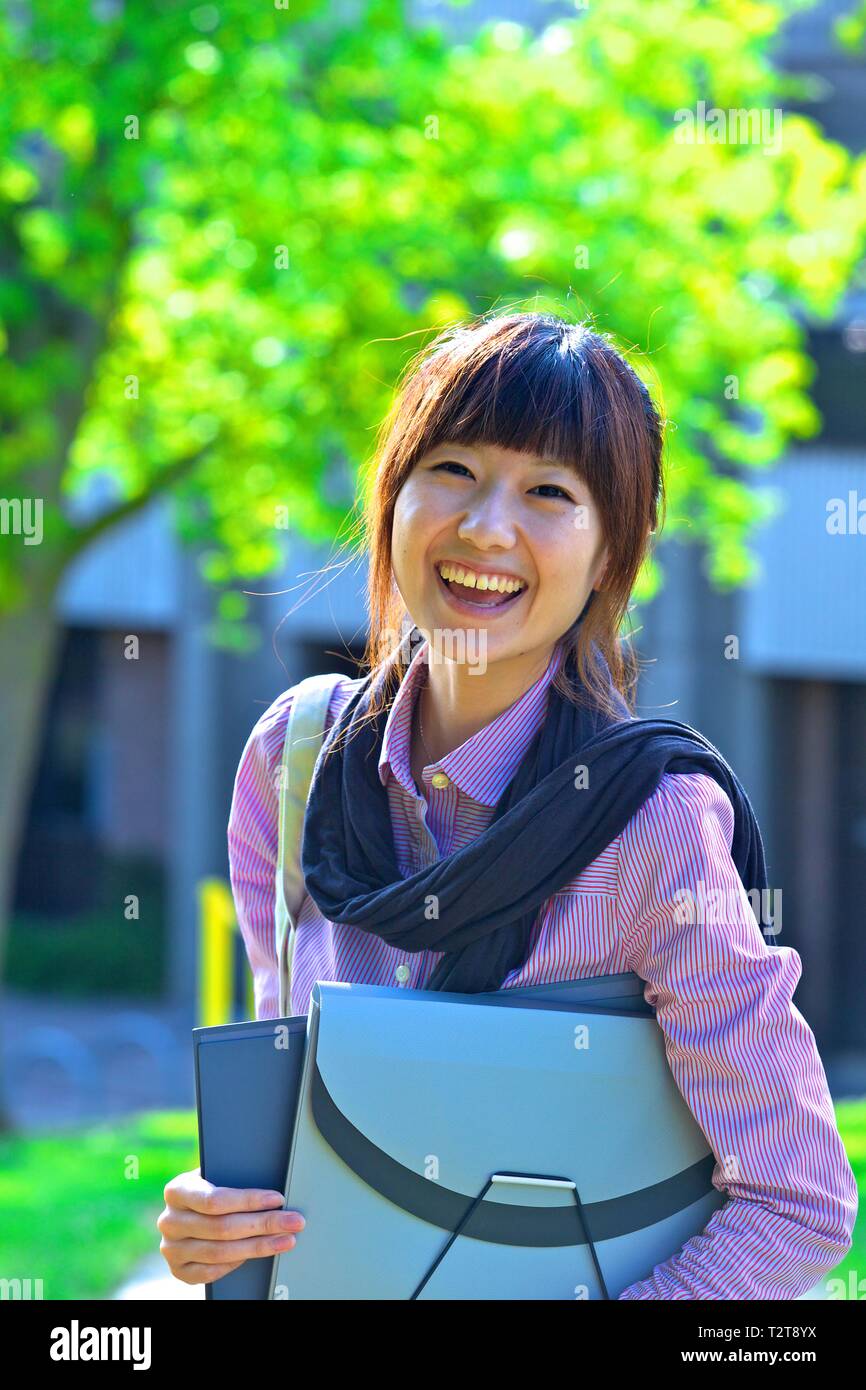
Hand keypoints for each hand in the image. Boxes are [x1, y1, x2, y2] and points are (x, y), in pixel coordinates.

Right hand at [157, 1166, 304, 1284]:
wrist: (183, 1212)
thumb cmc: (207, 1189)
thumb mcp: (212, 1175)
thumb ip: (231, 1178)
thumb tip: (270, 1185)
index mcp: (177, 1191)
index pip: (216, 1200)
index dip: (250, 1201)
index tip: (278, 1199)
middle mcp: (170, 1221)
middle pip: (223, 1228)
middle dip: (264, 1224)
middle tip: (293, 1221)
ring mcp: (172, 1248)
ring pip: (221, 1252)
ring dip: (260, 1246)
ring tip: (286, 1239)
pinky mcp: (178, 1269)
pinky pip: (211, 1272)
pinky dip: (237, 1263)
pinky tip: (257, 1253)